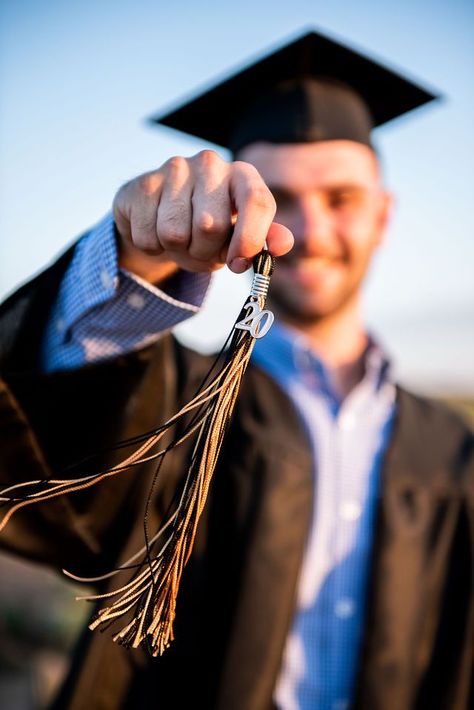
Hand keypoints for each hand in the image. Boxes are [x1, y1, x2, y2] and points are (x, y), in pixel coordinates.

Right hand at [112, 150, 293, 282]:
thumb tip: (283, 243)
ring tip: (181, 241)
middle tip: (202, 250)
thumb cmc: (209, 229)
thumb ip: (263, 240)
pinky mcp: (142, 184)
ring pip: (175, 234)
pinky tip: (156, 232)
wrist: (160, 215)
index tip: (238, 264)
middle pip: (210, 226)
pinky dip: (153, 247)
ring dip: (177, 252)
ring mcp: (174, 169)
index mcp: (243, 175)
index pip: (257, 202)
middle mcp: (210, 164)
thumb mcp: (239, 236)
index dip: (249, 239)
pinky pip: (148, 236)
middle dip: (205, 252)